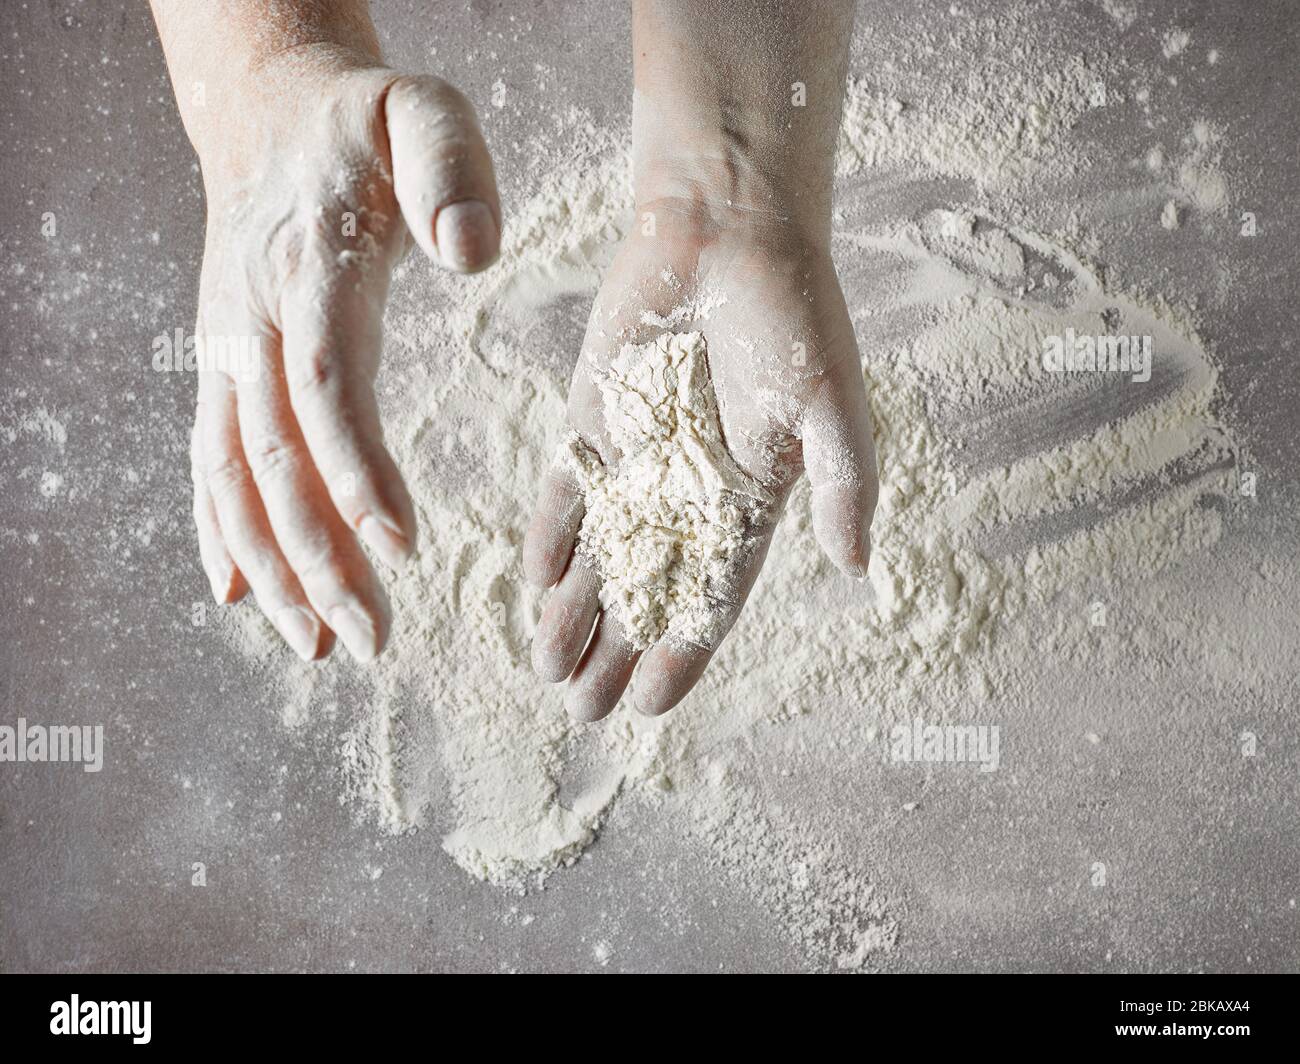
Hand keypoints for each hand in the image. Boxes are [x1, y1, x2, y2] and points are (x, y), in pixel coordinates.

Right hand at [185, 45, 499, 660]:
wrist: (273, 120)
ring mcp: (228, 352)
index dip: (357, 467)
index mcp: (308, 267)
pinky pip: (210, 461)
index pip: (326, 382)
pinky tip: (244, 598)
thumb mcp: (420, 110)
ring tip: (318, 646)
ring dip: (274, 566)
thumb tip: (472, 250)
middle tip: (371, 639)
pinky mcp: (225, 369)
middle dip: (320, 554)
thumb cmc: (366, 128)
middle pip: (276, 454)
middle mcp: (253, 321)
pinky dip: (221, 533)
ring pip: (235, 475)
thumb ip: (449, 167)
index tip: (401, 545)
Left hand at [524, 203, 877, 718]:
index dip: (681, 653)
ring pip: (599, 557)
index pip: (712, 598)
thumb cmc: (792, 313)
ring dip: (574, 613)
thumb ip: (843, 482)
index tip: (649, 704)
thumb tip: (854, 565)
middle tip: (582, 710)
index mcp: (750, 505)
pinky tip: (535, 583)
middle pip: (647, 593)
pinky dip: (550, 538)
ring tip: (548, 670)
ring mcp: (637, 465)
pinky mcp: (593, 426)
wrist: (726, 231)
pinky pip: (566, 496)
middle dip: (615, 652)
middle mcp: (689, 497)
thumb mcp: (829, 403)